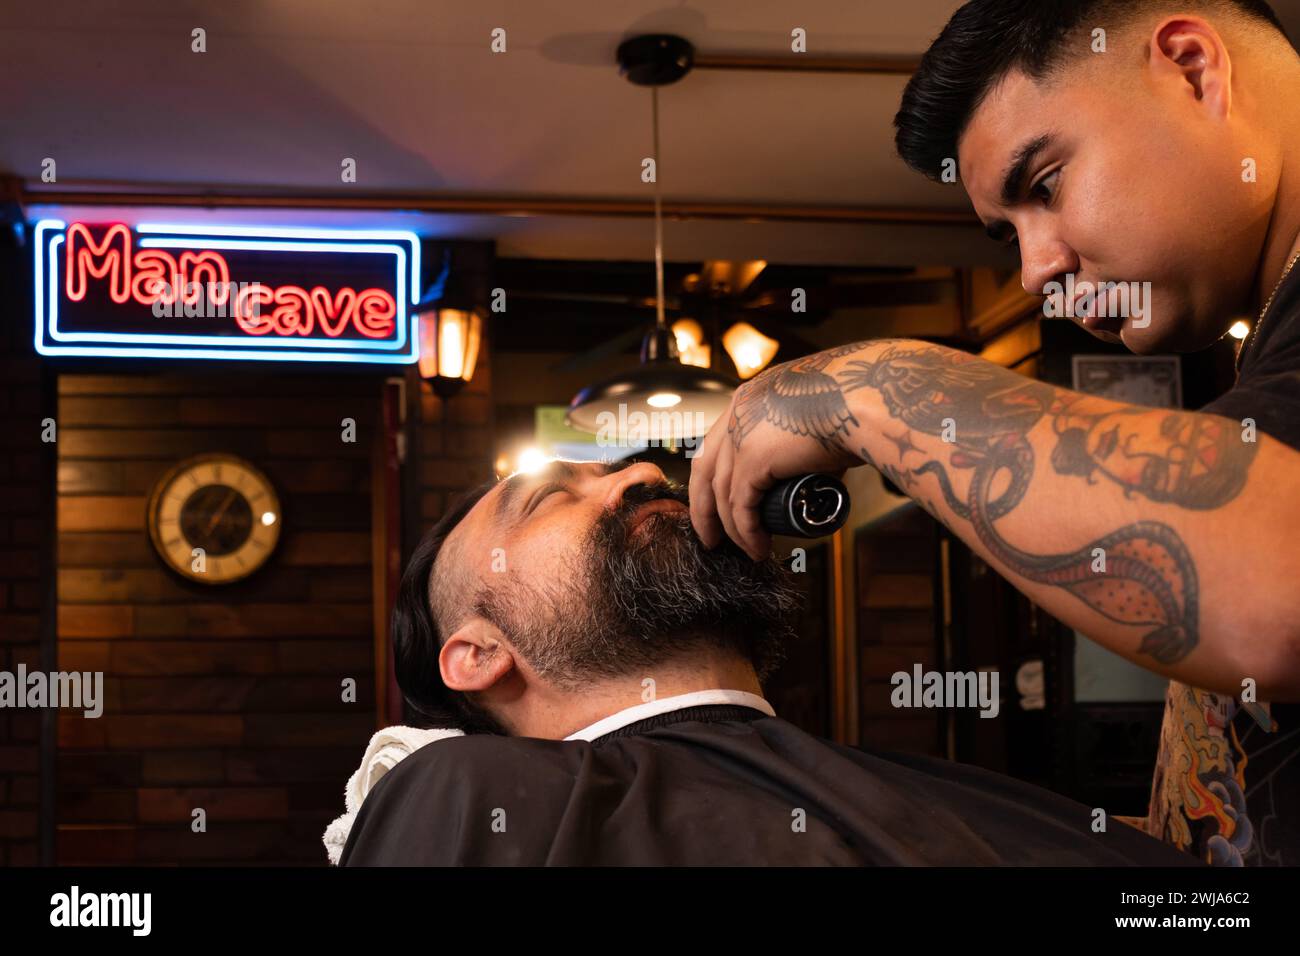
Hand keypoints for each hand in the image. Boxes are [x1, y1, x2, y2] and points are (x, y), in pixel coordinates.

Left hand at [689, 353, 861, 559]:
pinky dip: (747, 532)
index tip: (717, 505)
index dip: (712, 478)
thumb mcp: (816, 419)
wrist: (866, 398)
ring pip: (722, 493)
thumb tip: (812, 477)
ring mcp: (741, 434)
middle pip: (705, 468)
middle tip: (713, 537)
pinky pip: (740, 506)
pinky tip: (758, 547)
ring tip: (748, 551)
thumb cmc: (856, 403)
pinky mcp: (753, 458)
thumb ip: (806, 445)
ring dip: (731, 529)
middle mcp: (738, 413)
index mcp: (749, 398)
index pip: (716, 444)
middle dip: (704, 508)